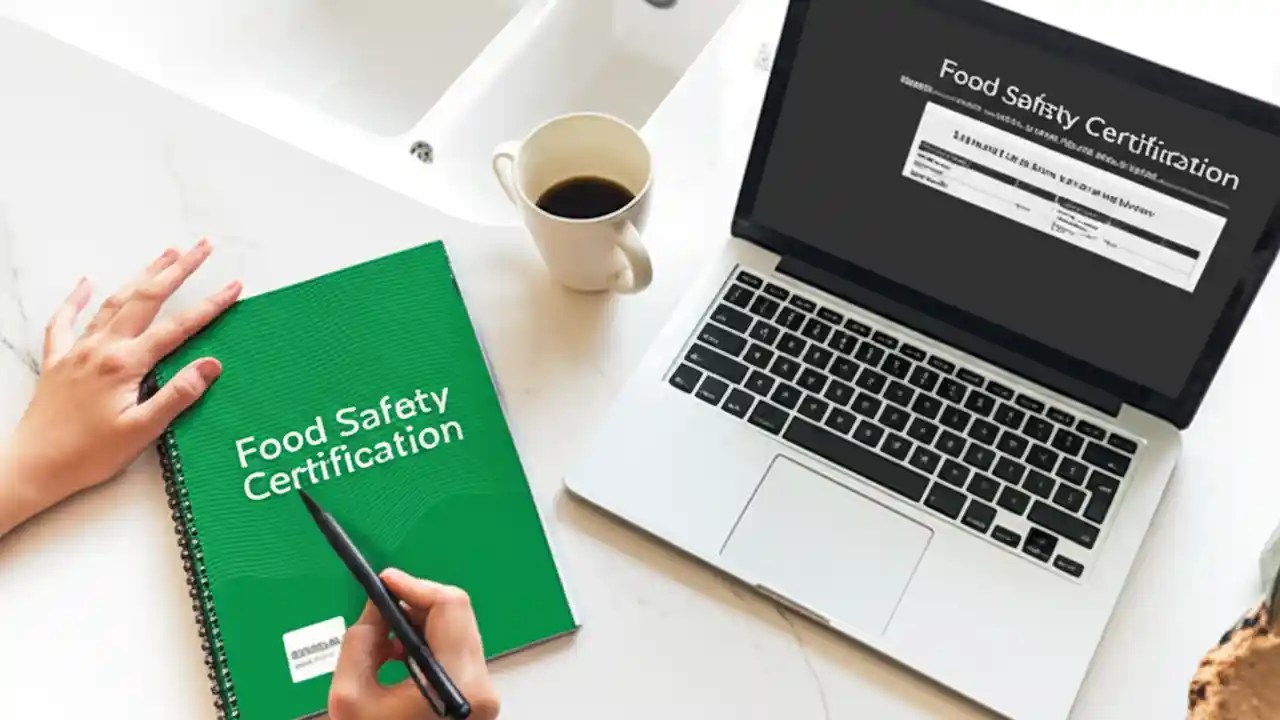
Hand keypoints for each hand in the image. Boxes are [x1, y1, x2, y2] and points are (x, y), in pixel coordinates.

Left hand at [0, 240, 239, 534]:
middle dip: (178, 269)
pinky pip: (65, 321)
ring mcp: (77, 351)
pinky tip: (85, 282)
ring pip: (114, 301)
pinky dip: (75, 298)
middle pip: (147, 298)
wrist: (33, 466)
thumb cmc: (88, 455)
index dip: (210, 305)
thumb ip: (177, 394)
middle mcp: (101, 349)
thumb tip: (210, 364)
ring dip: (142, 274)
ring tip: (165, 254)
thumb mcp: (142, 431)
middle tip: (202, 247)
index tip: (234, 287)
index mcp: (125, 365)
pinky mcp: (58, 361)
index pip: (178, 327)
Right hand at [328, 569, 499, 719]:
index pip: (449, 606)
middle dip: (415, 605)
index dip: (414, 586)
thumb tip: (376, 605)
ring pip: (457, 633)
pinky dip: (427, 646)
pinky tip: (397, 660)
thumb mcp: (349, 696)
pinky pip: (455, 654)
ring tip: (383, 641)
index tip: (385, 581)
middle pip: (457, 616)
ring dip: (420, 626)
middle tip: (381, 607)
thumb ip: (360, 641)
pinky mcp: (477, 699)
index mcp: (459, 683)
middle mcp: (481, 686)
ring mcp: (483, 694)